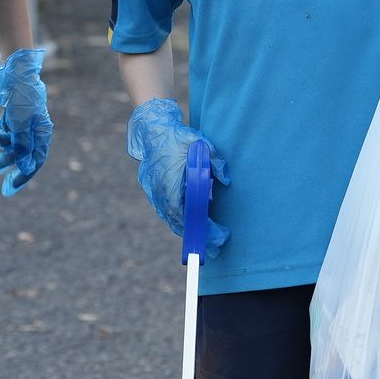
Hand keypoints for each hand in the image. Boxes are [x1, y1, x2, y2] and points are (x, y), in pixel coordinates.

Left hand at [0, 48, 51, 195]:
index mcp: (41, 134)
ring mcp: (22, 125)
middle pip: (20, 156)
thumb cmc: (22, 97)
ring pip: (9, 147)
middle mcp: (33, 132)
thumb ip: (22, 145)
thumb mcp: (21, 124)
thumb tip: (25, 166)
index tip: (8, 188)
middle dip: (5, 169)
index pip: (34, 161)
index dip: (22, 176)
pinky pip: (3, 136)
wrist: (15, 71)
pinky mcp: (11, 119)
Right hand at [126, 98, 230, 258]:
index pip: (187, 213)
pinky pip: (168, 213)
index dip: (202, 227)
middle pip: (180, 222)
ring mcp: (155, 194)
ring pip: (173, 219)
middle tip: (217, 248)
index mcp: (170, 183)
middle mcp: (160, 193)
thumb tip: (226, 179)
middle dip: (199, 236)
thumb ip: (214, 160)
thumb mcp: (199, 142)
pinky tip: (193, 229)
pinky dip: (181, 222)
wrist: (152, 130)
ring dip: (189, 232)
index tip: (217, 236)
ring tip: (207, 244)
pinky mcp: (154, 193)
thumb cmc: (177, 136)